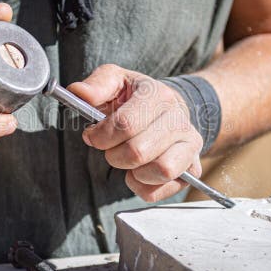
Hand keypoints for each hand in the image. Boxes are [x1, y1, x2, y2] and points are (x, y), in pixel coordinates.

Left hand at [68, 64, 203, 201]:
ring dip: (133, 172)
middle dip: (114, 155)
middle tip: (110, 149)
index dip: (101, 136)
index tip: (92, 135)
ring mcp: (190, 146)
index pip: (126, 124)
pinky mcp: (192, 169)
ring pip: (160, 171)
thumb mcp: (116, 81)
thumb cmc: (136, 97)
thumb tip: (78, 92)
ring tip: (127, 161)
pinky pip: (164, 190)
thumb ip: (96, 85)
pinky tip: (139, 172)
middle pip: (138, 152)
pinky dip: (143, 187)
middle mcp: (179, 120)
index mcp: (159, 96)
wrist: (168, 110)